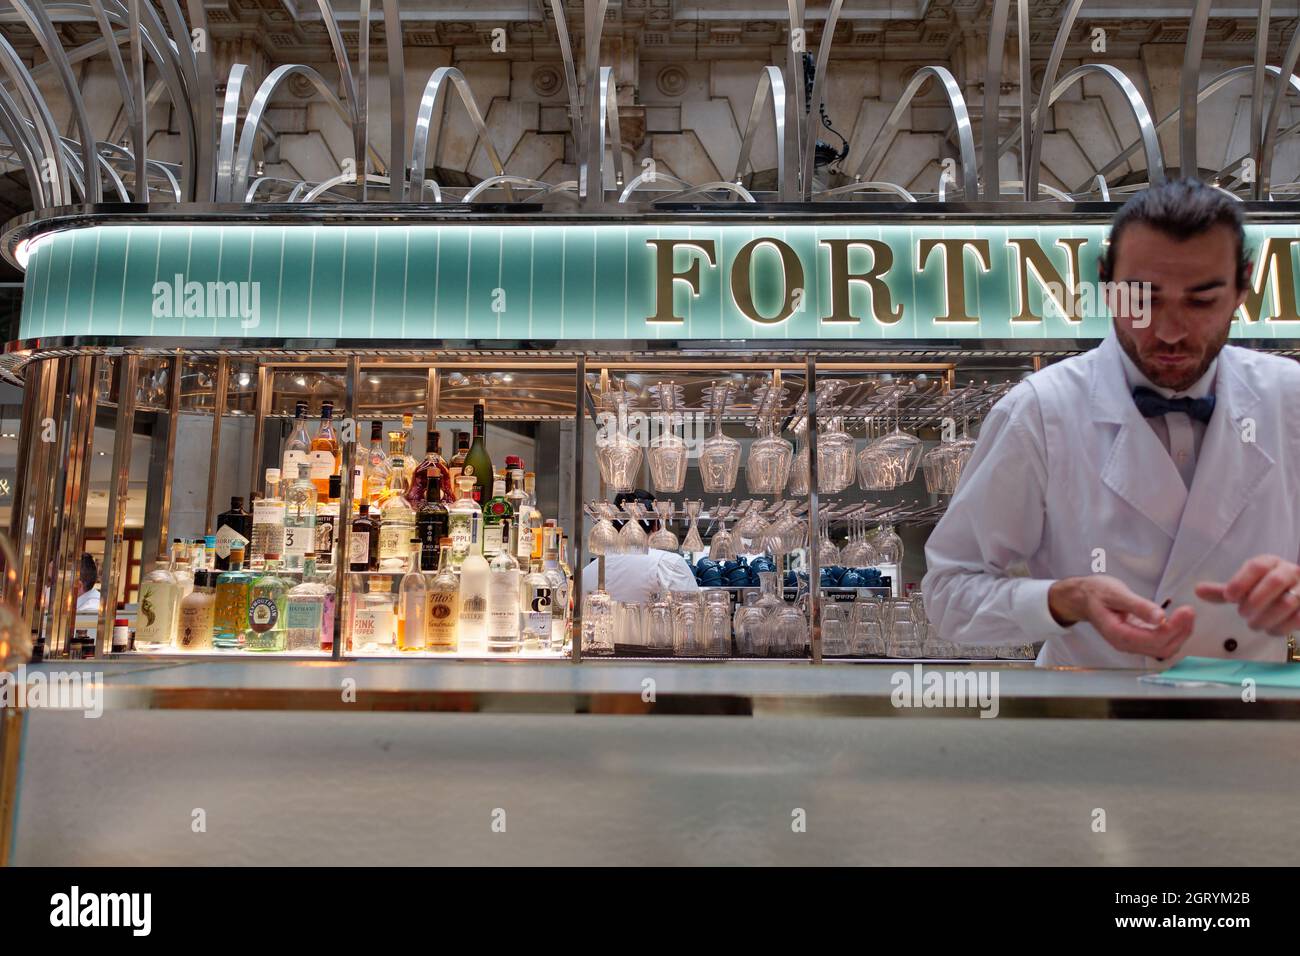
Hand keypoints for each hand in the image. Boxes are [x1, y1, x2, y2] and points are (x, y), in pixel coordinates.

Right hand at [1048, 574, 1195, 658]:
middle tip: (1189, 611)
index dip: (1174, 628)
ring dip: (1180, 634)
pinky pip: (1160, 644)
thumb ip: (1138, 606)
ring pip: (1164, 649)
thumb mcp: (1116, 593)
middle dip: (1181, 632)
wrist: (1083, 598)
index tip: (1186, 611)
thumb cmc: (1096, 593)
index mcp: (1119, 634)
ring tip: (1186, 615)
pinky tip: (1177, 620)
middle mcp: (1126, 644)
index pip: (1154, 639)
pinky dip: (1173, 634)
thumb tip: (1160, 617)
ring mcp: (1132, 644)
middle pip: (1162, 648)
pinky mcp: (1137, 640)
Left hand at [1195, 554, 1299, 635]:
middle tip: (1242, 614)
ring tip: (1254, 624)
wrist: (1298, 597)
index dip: (1241, 581)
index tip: (1229, 597)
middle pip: (1274, 582)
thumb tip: (1197, 591)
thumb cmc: (1266, 591)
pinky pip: (1298, 618)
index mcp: (1270, 562)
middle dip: (1255, 601)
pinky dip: (1281, 627)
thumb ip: (1224, 591)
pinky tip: (1271, 629)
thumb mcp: (1246, 587)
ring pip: (1288, 602)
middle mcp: (1290, 571)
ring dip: (1266, 617)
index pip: (1257, 566)